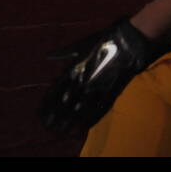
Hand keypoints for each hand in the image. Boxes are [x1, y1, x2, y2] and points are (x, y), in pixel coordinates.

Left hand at [38, 17, 170, 135]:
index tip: (41, 111)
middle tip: (50, 125)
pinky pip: (98, 111)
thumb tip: (48, 56)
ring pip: (80, 110)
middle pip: (65, 104)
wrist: (128, 41)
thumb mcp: (82, 44)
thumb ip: (65, 52)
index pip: (55, 90)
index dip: (47, 102)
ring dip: (71, 121)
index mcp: (74, 69)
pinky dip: (90, 120)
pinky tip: (84, 127)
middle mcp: (82, 81)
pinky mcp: (111, 93)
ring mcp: (97, 88)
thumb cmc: (104, 40)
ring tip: (64, 131)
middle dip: (57, 115)